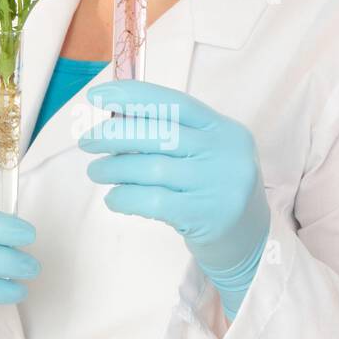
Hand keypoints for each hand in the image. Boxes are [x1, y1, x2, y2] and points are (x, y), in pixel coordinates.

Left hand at [78, 80, 269, 320]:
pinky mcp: (205, 216)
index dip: (133, 96)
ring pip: (152, 167)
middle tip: (88, 142)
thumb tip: (116, 122)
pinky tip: (114, 198)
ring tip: (97, 172)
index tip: (98, 96)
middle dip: (115, 134)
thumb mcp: (206, 156)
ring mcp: (217, 184)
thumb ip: (172, 137)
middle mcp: (225, 152)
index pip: (175, 103)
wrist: (250, 243)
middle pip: (160, 133)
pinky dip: (125, 197)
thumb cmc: (215, 192)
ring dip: (114, 168)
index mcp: (224, 129)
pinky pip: (153, 201)